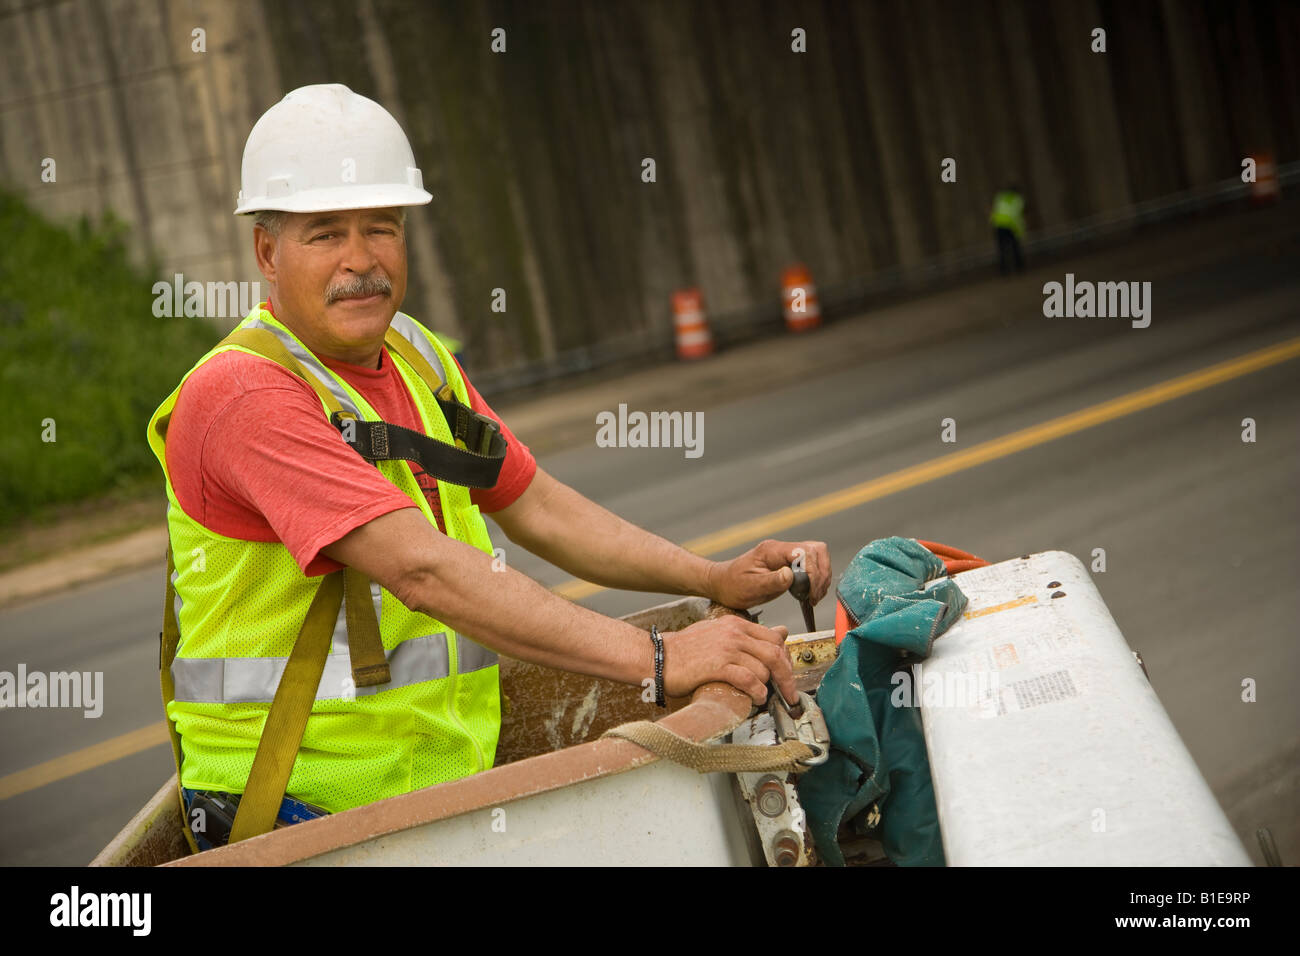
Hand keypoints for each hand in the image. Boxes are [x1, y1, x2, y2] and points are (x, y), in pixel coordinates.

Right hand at [659, 616, 794, 704]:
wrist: (657, 657)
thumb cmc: (684, 650)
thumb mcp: (718, 633)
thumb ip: (747, 635)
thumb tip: (780, 633)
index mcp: (735, 624)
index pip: (774, 639)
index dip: (785, 660)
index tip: (786, 675)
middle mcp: (734, 633)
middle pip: (775, 653)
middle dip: (787, 677)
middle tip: (789, 694)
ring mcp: (727, 648)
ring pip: (764, 668)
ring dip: (768, 686)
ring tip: (764, 696)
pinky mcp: (718, 666)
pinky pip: (749, 680)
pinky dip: (758, 692)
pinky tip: (756, 698)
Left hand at [706, 539, 831, 609]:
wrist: (723, 584)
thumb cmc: (733, 586)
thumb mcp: (750, 588)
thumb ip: (771, 581)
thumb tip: (791, 575)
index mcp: (771, 551)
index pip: (804, 552)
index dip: (813, 572)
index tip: (810, 593)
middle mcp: (781, 549)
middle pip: (816, 550)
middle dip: (821, 574)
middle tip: (814, 595)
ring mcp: (786, 554)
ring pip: (817, 555)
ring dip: (821, 576)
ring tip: (814, 596)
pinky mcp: (788, 562)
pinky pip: (811, 564)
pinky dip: (817, 578)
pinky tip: (810, 593)